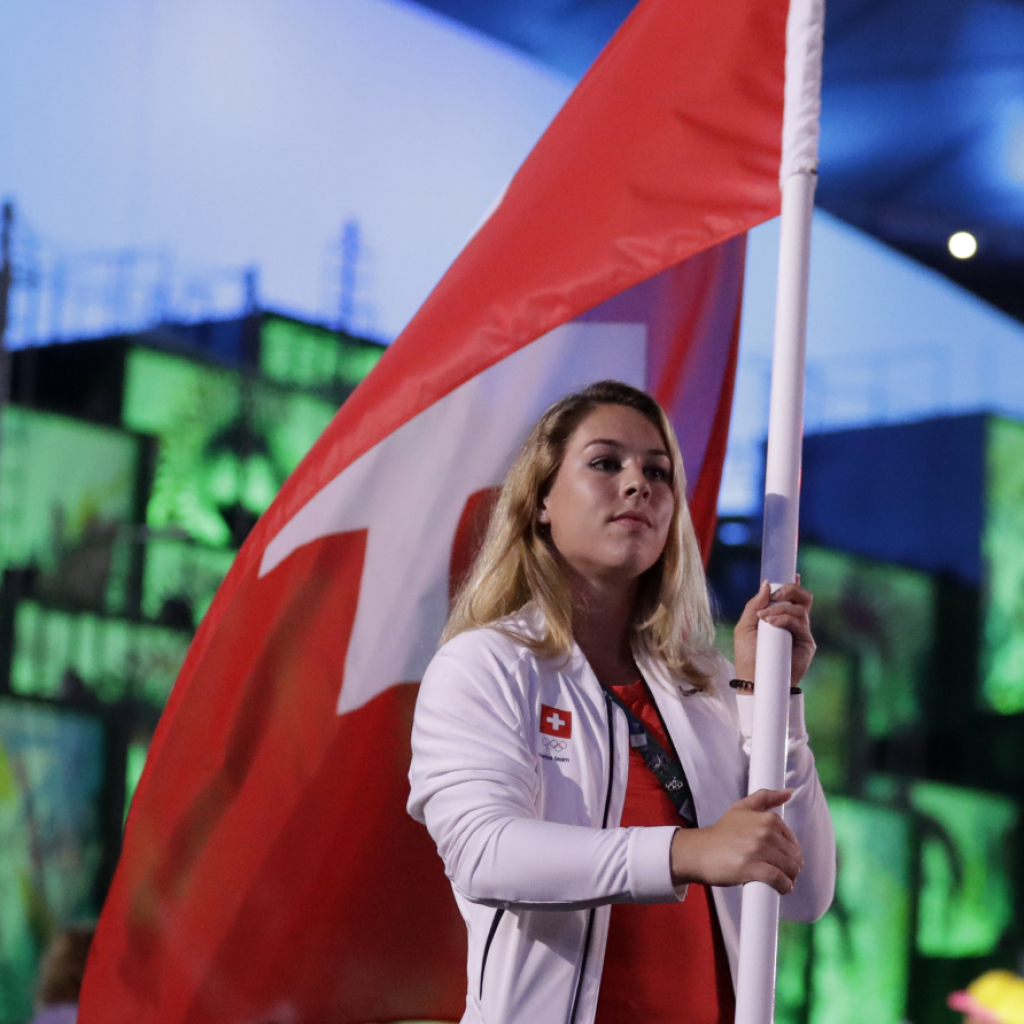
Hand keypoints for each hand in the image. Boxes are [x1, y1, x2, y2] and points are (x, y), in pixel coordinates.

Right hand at [670, 789, 802, 894]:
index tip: (783, 859)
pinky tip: (780, 888)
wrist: (699, 851)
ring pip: (789, 869)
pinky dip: (784, 886)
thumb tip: (789, 792)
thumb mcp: (742, 808)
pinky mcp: (752, 868)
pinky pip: (779, 880)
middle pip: (793, 857)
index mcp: (767, 819)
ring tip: (782, 881)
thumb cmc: (722, 832)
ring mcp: (759, 850)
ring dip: (790, 879)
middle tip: (782, 873)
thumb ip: (766, 797)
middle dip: (792, 867)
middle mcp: (765, 832)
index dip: (791, 853)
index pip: (792, 841)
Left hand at [733, 578, 815, 686]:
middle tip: (775, 596)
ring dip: (781, 608)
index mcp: (779, 617)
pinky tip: (773, 624)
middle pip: (803, 597)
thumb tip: (766, 584)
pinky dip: (785, 619)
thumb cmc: (748, 656)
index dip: (794, 584)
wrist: (754, 680)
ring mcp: (801, 633)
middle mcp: (792, 623)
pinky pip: (801, 623)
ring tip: (765, 619)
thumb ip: (754, 605)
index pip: (791, 597)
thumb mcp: (745, 626)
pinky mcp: (807, 644)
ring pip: (800, 609)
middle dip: (790, 590)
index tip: (793, 575)